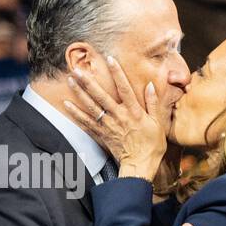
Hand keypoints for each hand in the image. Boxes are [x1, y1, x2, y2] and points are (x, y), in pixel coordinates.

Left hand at [63, 56, 164, 178]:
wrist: (140, 166)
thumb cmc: (152, 146)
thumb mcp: (159, 124)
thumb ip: (154, 104)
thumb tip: (151, 86)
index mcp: (134, 112)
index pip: (125, 89)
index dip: (118, 73)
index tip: (110, 59)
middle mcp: (119, 116)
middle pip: (102, 96)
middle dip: (89, 82)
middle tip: (77, 69)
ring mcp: (109, 126)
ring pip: (91, 106)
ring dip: (80, 93)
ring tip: (70, 80)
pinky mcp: (102, 134)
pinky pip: (86, 123)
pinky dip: (76, 114)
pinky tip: (66, 104)